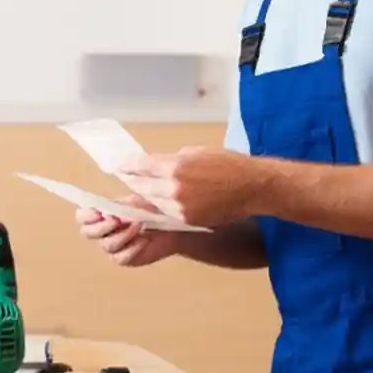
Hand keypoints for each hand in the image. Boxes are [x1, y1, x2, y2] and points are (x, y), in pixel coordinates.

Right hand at [76, 195, 180, 266]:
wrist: (173, 225)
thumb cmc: (152, 210)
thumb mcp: (135, 201)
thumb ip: (119, 205)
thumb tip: (106, 210)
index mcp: (101, 215)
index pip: (82, 217)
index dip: (86, 215)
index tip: (98, 212)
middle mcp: (103, 232)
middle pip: (87, 233)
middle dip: (101, 226)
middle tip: (116, 220)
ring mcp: (113, 247)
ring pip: (107, 245)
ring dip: (122, 235)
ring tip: (138, 225)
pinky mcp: (125, 259)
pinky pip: (121, 257)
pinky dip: (132, 248)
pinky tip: (144, 240)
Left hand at [115, 146, 264, 226]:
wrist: (252, 186)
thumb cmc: (229, 164)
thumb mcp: (198, 152)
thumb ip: (175, 159)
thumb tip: (159, 163)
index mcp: (175, 166)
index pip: (140, 166)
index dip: (128, 166)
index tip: (120, 166)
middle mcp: (173, 188)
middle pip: (143, 186)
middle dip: (137, 181)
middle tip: (132, 178)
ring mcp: (180, 207)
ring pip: (154, 202)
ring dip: (151, 196)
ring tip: (151, 190)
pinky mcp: (188, 220)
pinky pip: (168, 213)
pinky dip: (165, 207)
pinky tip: (168, 202)